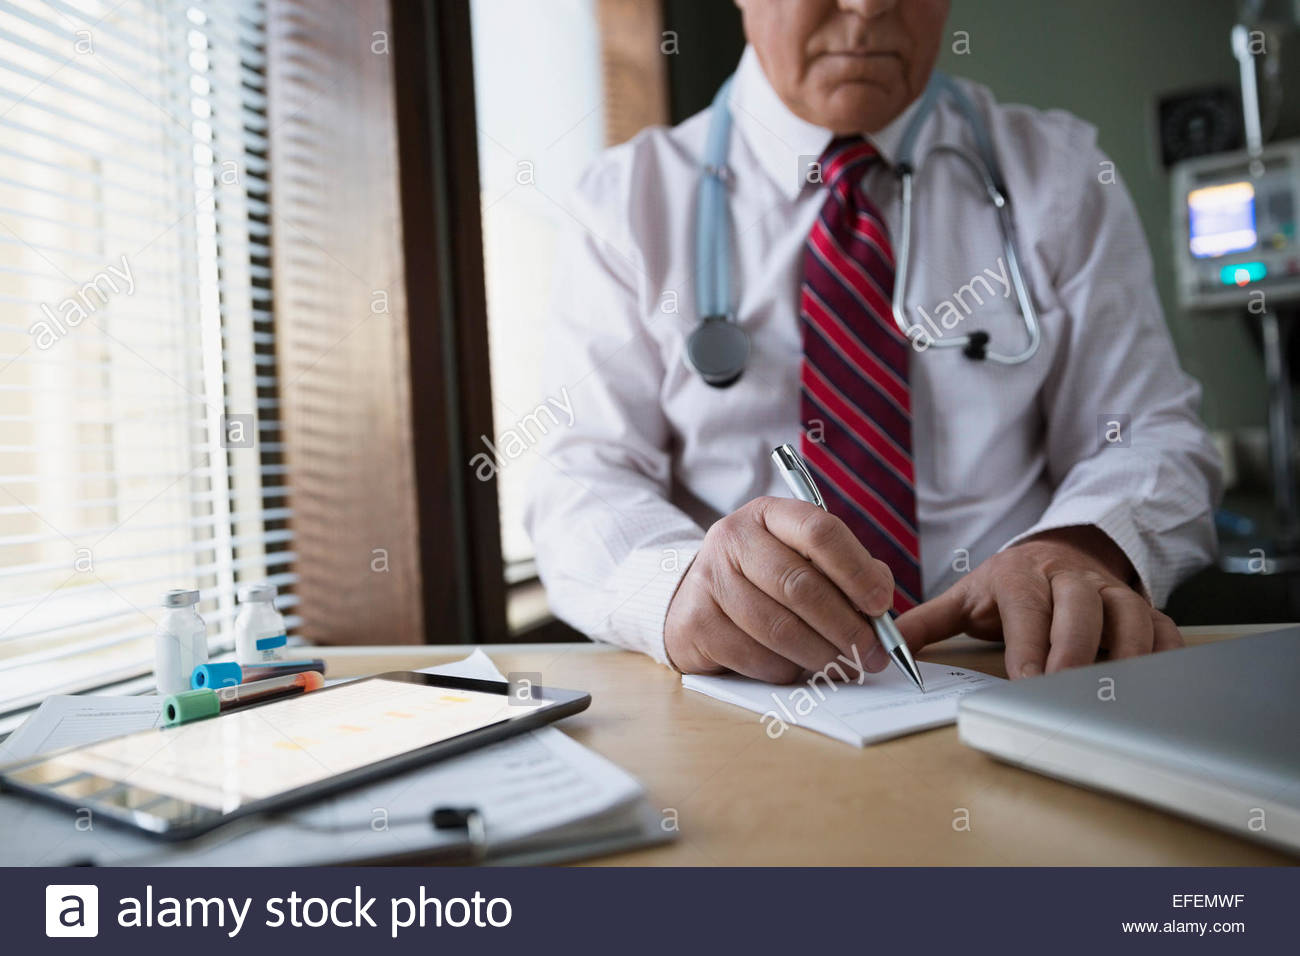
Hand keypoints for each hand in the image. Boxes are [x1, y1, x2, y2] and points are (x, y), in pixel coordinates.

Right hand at [664, 497, 895, 682]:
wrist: (695, 599)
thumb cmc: (764, 581)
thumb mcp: (802, 559)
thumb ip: (845, 574)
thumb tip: (880, 607)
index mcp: (768, 514)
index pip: (819, 532)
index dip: (857, 571)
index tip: (881, 606)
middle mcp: (732, 538)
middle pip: (800, 586)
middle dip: (846, 626)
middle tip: (873, 654)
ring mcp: (708, 580)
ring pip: (779, 628)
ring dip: (822, 655)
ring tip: (844, 667)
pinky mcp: (696, 624)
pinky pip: (756, 657)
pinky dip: (787, 669)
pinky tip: (797, 667)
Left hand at [895, 525, 1182, 677]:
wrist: (1059, 551)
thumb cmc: (1009, 586)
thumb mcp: (965, 597)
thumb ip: (925, 624)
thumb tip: (883, 648)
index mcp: (1020, 575)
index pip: (1027, 607)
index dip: (1029, 644)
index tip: (1026, 681)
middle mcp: (1070, 579)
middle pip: (1081, 606)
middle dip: (1076, 649)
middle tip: (1067, 690)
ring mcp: (1111, 592)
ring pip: (1130, 613)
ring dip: (1126, 653)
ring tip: (1114, 692)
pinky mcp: (1142, 606)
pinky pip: (1164, 628)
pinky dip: (1165, 654)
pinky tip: (1155, 683)